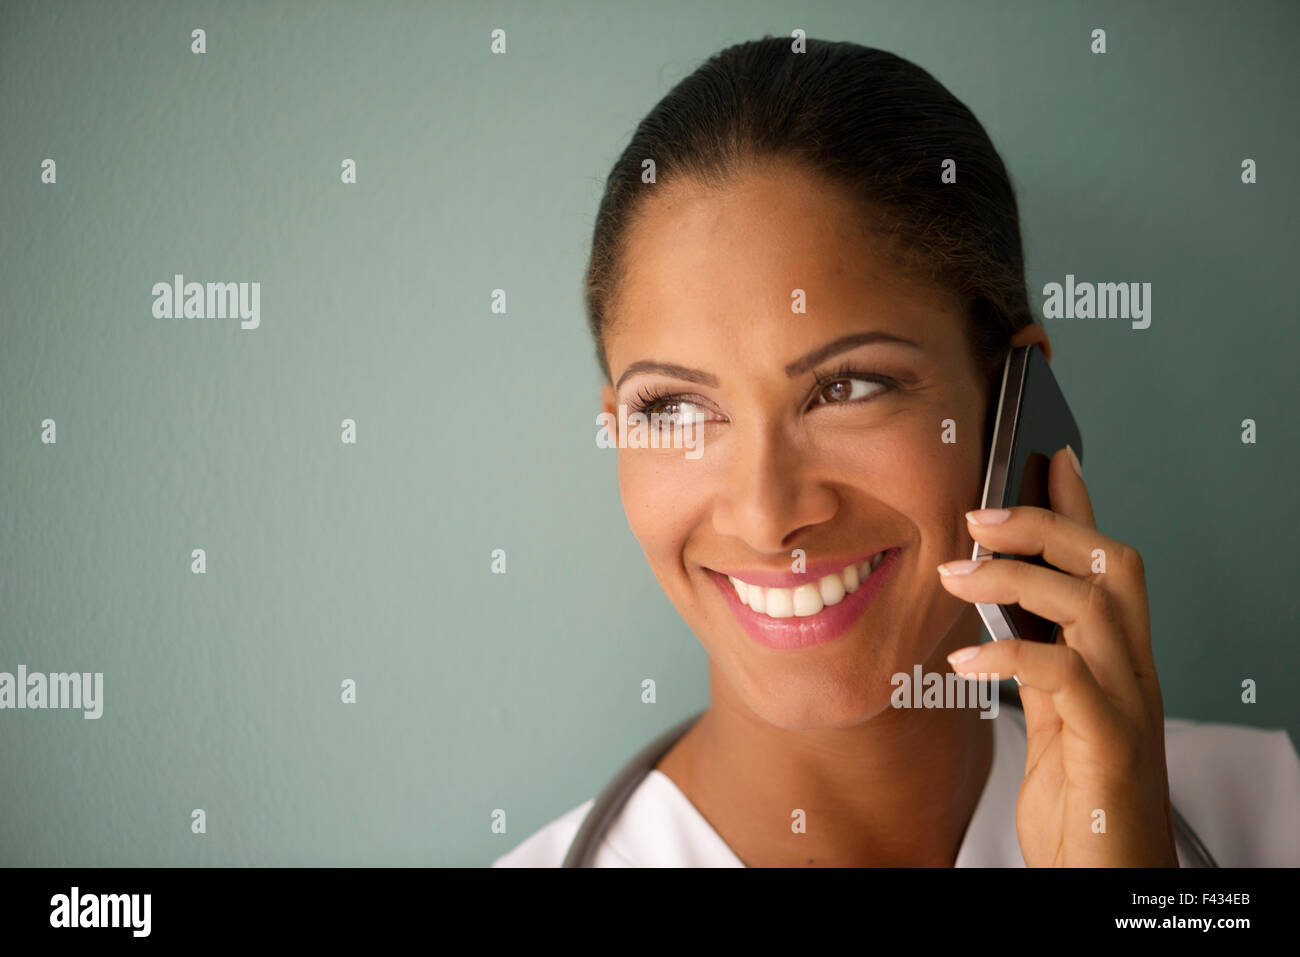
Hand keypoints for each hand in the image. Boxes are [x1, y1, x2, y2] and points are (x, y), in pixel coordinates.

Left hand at [936, 446, 1179, 866]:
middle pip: (1112, 567)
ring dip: (1022, 579)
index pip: (1105, 566)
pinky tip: (968, 658)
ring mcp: (1127, 710)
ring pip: (1096, 608)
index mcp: (1116, 664)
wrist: (1105, 880)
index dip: (1079, 508)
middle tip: (979, 514)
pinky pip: (1069, 681)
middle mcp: (1131, 676)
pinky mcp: (1110, 750)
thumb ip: (1037, 666)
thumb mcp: (1053, 721)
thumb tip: (998, 616)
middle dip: (1049, 525)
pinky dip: (1016, 655)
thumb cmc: (1081, 805)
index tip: (1045, 459)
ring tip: (960, 574)